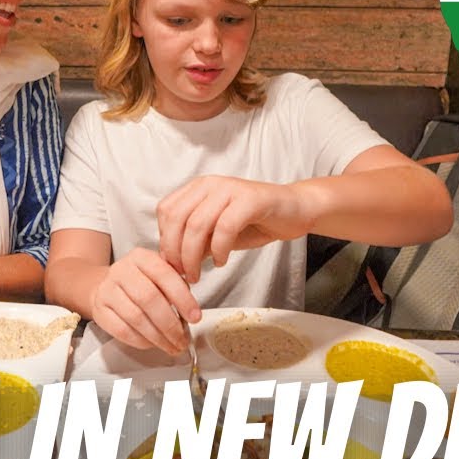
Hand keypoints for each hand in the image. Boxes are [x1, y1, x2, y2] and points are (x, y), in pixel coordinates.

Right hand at [89, 248, 200, 355]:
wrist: (104, 286)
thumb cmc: (139, 282)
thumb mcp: (158, 273)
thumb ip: (176, 285)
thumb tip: (192, 312)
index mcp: (141, 257)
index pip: (164, 275)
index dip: (183, 298)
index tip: (195, 317)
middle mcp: (121, 270)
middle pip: (149, 299)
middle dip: (170, 324)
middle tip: (183, 339)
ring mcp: (107, 290)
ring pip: (136, 318)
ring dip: (158, 337)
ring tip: (172, 346)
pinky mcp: (99, 310)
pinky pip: (122, 330)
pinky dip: (141, 341)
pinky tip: (152, 344)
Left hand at [156, 176, 315, 282]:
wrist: (294, 211)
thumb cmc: (253, 222)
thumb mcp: (216, 233)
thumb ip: (195, 242)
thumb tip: (172, 261)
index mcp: (198, 188)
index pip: (166, 210)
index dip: (165, 238)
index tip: (172, 262)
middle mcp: (210, 184)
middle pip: (177, 218)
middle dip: (175, 251)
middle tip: (183, 273)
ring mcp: (230, 189)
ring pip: (197, 224)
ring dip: (193, 255)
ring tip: (198, 274)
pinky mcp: (250, 199)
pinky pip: (225, 227)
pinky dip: (219, 249)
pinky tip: (222, 261)